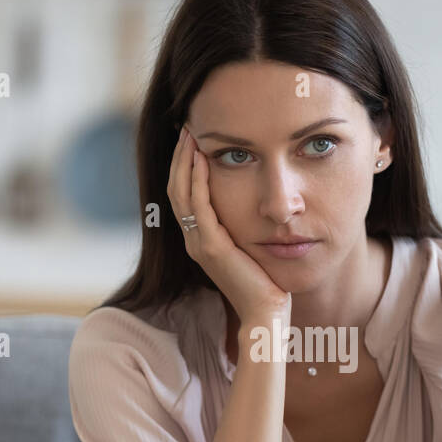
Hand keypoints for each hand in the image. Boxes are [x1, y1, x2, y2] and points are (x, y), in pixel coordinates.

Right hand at [167, 124, 290, 323]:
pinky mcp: (212, 247)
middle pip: (176, 189)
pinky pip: (199, 205)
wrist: (265, 313)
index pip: (184, 196)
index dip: (184, 167)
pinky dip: (197, 179)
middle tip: (186, 127)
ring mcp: (199, 244)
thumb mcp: (250, 248)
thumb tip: (256, 205)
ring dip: (185, 161)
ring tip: (190, 135)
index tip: (192, 140)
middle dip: (180, 157)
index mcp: (200, 240)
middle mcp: (194, 240)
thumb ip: (243, 228)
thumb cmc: (265, 284)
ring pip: (182, 193)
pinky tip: (202, 158)